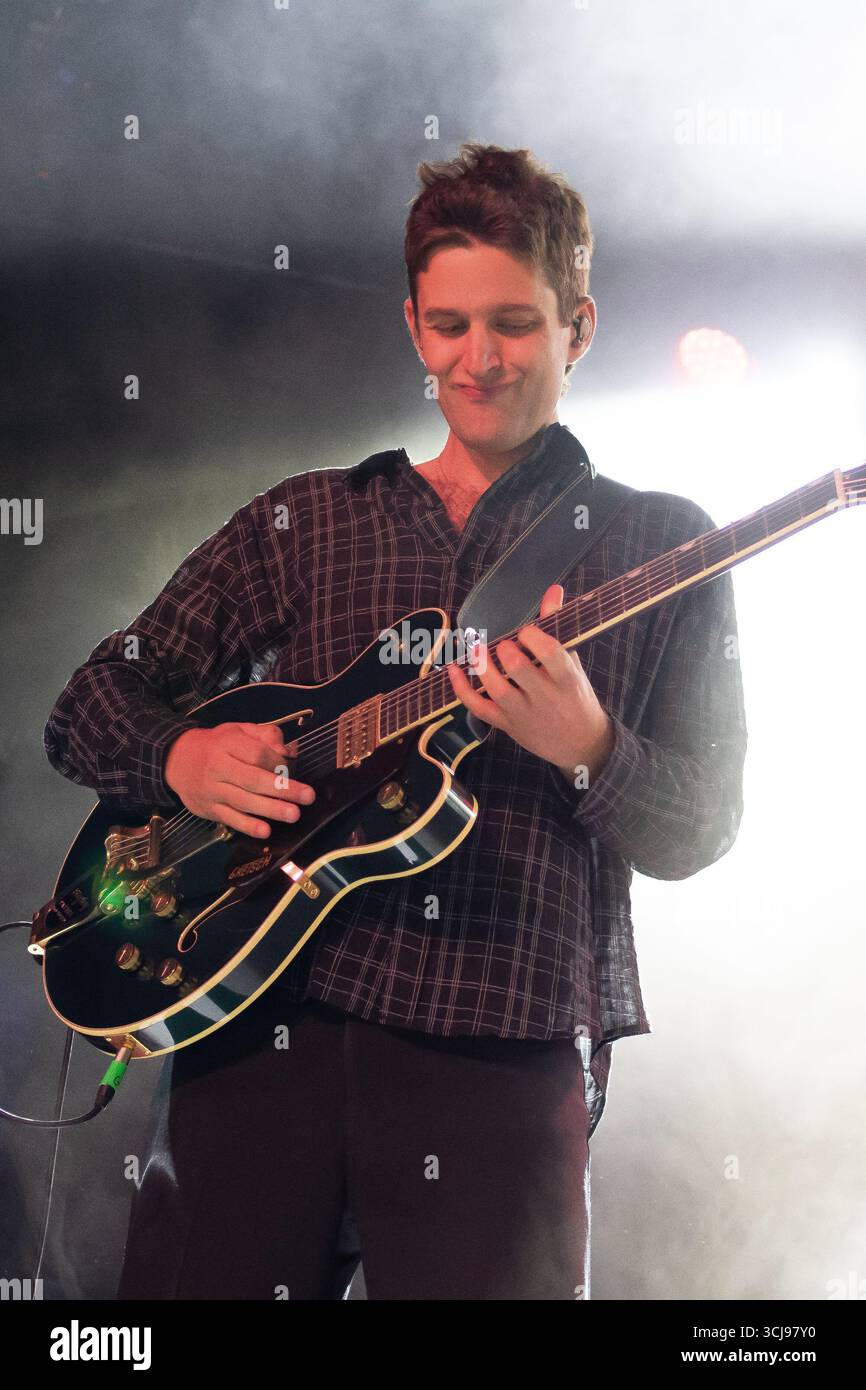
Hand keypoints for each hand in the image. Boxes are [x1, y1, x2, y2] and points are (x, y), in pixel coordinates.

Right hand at [164, 722, 315, 839]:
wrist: (177, 760)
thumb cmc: (217, 745)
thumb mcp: (239, 730)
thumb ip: (266, 735)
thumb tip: (287, 751)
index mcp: (227, 743)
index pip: (255, 754)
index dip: (276, 762)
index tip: (292, 767)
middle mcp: (217, 767)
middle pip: (253, 778)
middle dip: (282, 789)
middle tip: (307, 796)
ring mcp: (212, 790)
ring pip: (243, 801)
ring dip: (270, 809)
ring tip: (293, 814)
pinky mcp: (208, 809)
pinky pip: (230, 818)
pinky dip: (247, 825)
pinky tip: (265, 831)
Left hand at [445, 583, 614, 782]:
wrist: (580, 744)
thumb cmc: (575, 696)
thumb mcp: (573, 663)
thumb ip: (558, 627)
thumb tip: (553, 590)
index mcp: (566, 679)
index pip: (551, 653)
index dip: (534, 637)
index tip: (527, 631)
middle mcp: (544, 697)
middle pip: (520, 670)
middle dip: (507, 652)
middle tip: (504, 644)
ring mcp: (523, 713)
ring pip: (497, 690)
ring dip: (482, 667)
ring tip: (477, 649)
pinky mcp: (506, 724)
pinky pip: (479, 708)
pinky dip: (461, 689)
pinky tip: (453, 669)